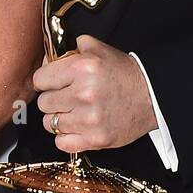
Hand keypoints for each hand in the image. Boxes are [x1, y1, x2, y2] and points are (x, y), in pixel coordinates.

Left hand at [32, 34, 156, 152]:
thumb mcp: (99, 50)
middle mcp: (83, 94)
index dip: (45, 80)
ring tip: (73, 112)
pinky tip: (76, 127)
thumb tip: (47, 59)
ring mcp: (89, 120)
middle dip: (52, 99)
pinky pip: (61, 143)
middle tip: (66, 97)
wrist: (152, 96)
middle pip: (43, 103)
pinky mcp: (96, 139)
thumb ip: (71, 48)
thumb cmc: (124, 73)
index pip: (39, 79)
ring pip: (50, 124)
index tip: (53, 83)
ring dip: (58, 119)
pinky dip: (66, 137)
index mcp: (82, 68)